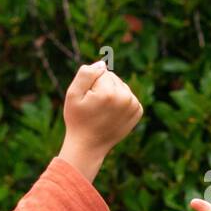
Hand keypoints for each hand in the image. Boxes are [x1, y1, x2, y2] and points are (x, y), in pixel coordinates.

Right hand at [58, 60, 142, 178]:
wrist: (88, 146)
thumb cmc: (77, 119)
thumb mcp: (73, 94)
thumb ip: (86, 74)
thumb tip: (103, 64)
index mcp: (109, 92)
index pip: (101, 72)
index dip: (92, 84)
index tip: (89, 99)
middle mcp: (125, 97)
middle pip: (113, 78)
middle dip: (103, 87)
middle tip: (95, 106)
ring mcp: (134, 105)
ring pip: (121, 86)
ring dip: (112, 93)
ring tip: (103, 110)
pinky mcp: (138, 111)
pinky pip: (128, 96)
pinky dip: (121, 101)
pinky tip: (112, 113)